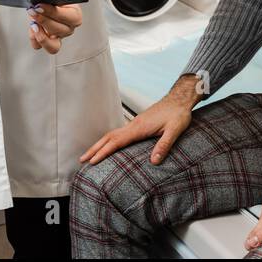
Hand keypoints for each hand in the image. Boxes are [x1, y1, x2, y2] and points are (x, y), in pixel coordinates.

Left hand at [26, 2, 80, 54]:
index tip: (40, 5)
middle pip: (59, 30)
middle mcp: (69, 28)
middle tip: (33, 11)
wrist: (49, 1)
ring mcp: (58, 37)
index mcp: (75, 15)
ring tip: (33, 24)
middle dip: (43, 20)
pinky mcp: (47, 41)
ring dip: (40, 35)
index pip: (68, 17)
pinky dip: (33, 38)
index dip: (52, 12)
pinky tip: (32, 28)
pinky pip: (39, 46)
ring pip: (52, 45)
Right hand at [79, 74, 200, 165]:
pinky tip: (109, 146)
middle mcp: (133, 125)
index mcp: (139, 128)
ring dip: (100, 145)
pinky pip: (119, 134)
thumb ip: (164, 145)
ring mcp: (134, 124)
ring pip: (112, 134)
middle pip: (109, 137)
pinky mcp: (138, 124)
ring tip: (90, 155)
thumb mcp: (175, 130)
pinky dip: (109, 141)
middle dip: (95, 148)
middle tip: (82, 160)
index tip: (92, 161)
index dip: (103, 152)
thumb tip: (154, 162)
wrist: (180, 99)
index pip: (116, 141)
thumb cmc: (178, 114)